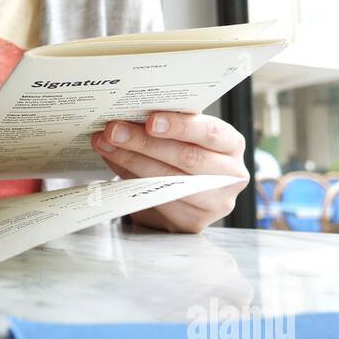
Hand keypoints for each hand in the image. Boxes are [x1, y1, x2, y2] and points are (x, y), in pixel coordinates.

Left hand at [91, 112, 248, 232]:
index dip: (181, 126)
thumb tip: (125, 116)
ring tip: (107, 146)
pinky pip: (158, 200)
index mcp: (231, 145)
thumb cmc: (182, 156)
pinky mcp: (194, 222)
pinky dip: (131, 180)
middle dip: (145, 143)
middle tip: (114, 131)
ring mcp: (215, 203)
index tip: (151, 120)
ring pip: (170, 181)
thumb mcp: (183, 137)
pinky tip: (115, 166)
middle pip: (187, 158)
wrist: (182, 196)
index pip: (211, 132)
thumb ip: (164, 126)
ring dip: (132, 161)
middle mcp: (231, 175)